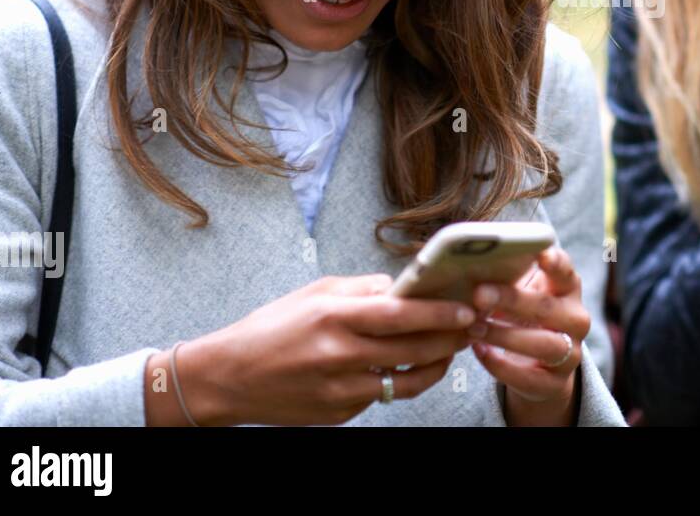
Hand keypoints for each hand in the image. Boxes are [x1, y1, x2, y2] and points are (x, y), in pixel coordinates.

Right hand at [145, 273, 475, 425]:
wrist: (228, 378)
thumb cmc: (271, 328)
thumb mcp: (314, 293)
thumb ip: (362, 289)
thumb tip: (402, 287)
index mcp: (334, 316)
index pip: (400, 314)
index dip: (438, 312)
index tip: (466, 308)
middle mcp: (339, 354)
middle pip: (412, 349)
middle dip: (449, 338)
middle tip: (472, 327)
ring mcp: (340, 389)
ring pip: (406, 381)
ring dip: (434, 364)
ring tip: (449, 349)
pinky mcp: (340, 413)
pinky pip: (381, 394)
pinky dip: (398, 380)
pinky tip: (408, 366)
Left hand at [468, 247, 589, 425]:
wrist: (541, 367)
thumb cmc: (525, 315)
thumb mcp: (525, 292)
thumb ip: (509, 276)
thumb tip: (471, 260)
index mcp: (568, 289)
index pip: (566, 272)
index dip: (555, 263)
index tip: (540, 255)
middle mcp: (576, 320)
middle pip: (548, 308)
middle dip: (512, 300)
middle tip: (479, 294)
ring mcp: (571, 353)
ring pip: (543, 344)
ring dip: (504, 335)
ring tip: (474, 327)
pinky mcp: (556, 383)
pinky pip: (529, 377)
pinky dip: (500, 365)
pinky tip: (478, 351)